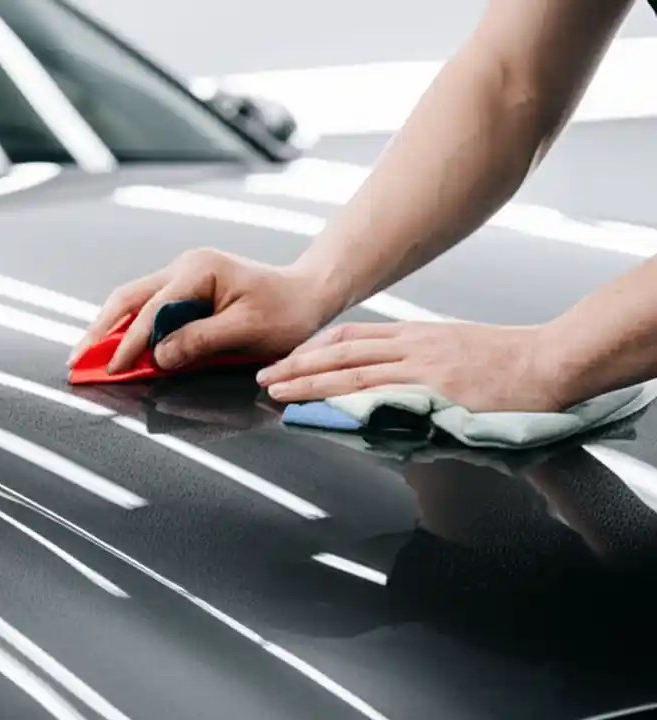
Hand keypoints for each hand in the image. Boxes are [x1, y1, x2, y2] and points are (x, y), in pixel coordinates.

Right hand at [68, 248, 339, 373]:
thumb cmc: (286, 311)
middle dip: (100, 330)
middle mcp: (183, 266)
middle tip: (77, 360)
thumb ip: (200, 341)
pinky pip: (146, 307)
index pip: (152, 310)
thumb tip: (159, 356)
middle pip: (128, 297)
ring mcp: (181, 275)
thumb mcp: (247, 330)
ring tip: (85, 355)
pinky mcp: (183, 289)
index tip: (111, 368)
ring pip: (131, 300)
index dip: (129, 342)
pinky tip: (112, 346)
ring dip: (107, 328)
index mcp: (199, 270)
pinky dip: (126, 327)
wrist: (307, 294)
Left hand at [256, 321, 567, 411]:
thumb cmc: (508, 360)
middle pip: (342, 354)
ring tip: (280, 393)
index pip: (351, 337)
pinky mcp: (438, 391)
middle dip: (298, 366)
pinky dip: (352, 403)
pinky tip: (327, 409)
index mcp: (414, 335)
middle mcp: (412, 346)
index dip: (314, 349)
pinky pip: (386, 397)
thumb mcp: (454, 349)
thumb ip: (418, 364)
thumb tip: (387, 386)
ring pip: (354, 375)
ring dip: (311, 384)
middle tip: (265, 377)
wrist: (551, 360)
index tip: (286, 359)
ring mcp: (423, 368)